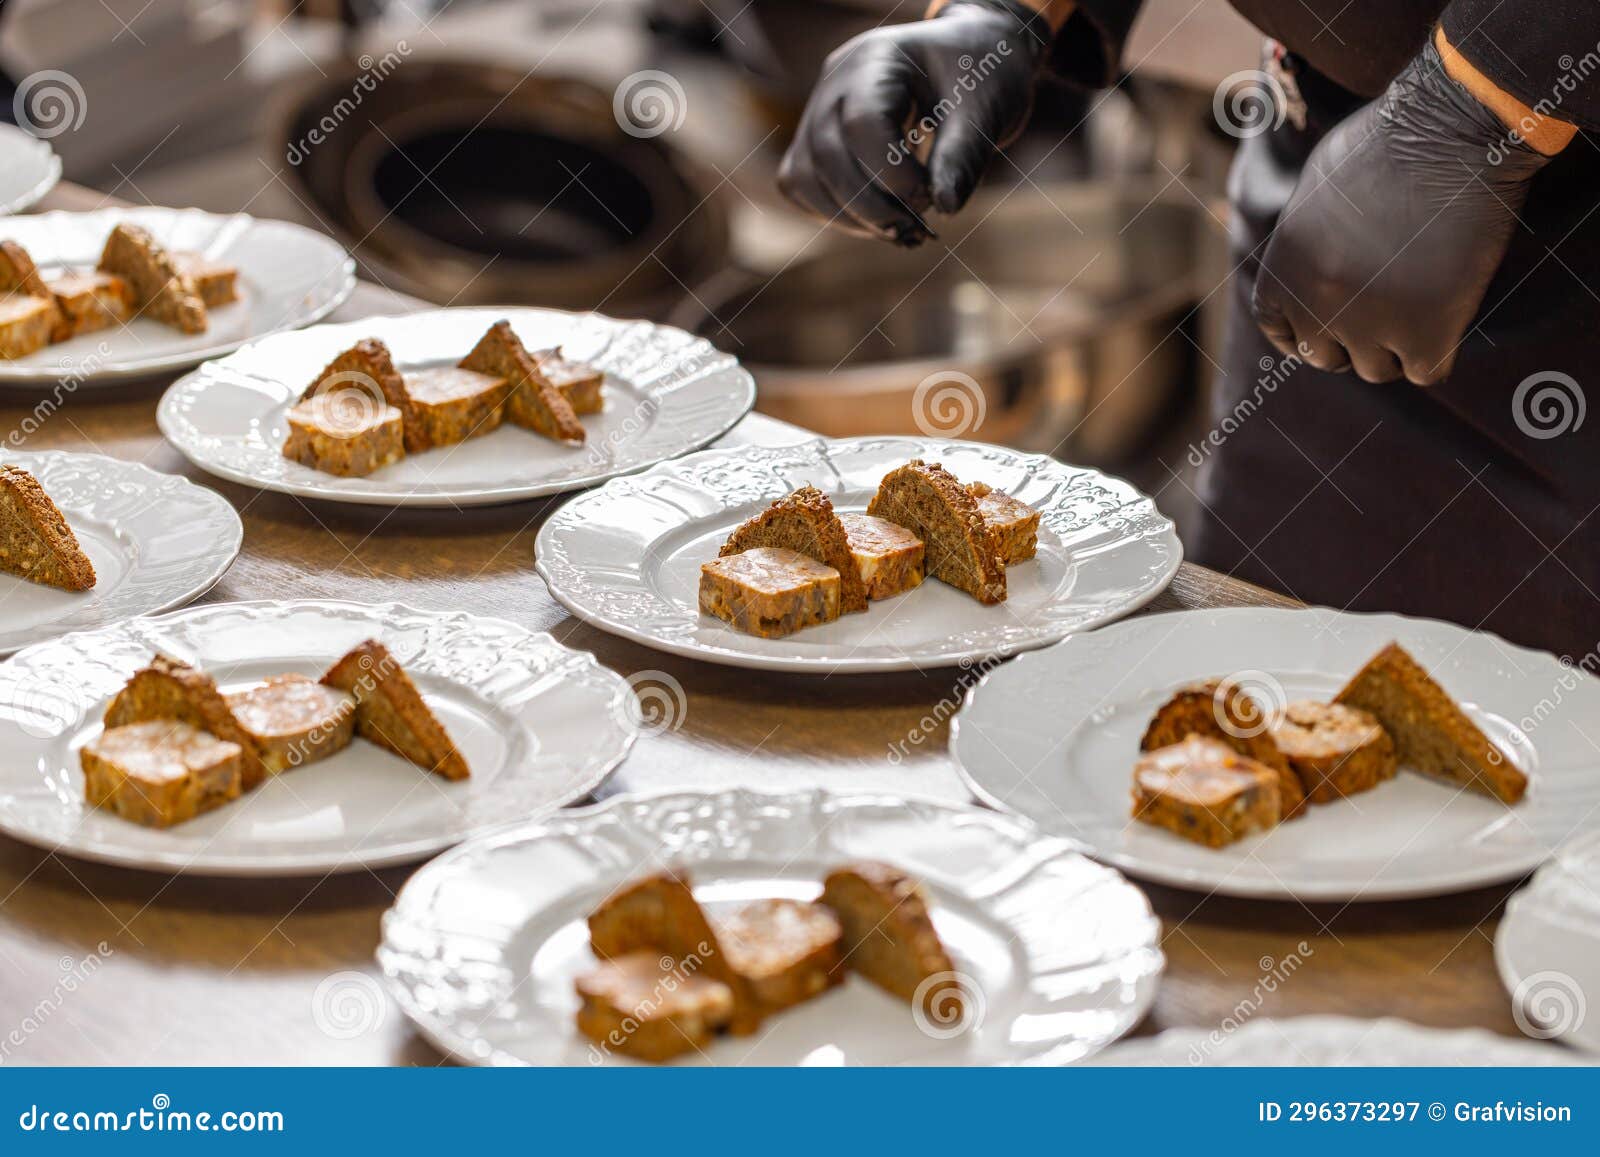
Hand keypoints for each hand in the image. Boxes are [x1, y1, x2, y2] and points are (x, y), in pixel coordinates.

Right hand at [777, 1, 1048, 243]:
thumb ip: (963, 156)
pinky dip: (835, 213)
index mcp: (877, 56)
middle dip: (871, 206)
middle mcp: (836, 80)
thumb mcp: (983, 109)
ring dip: (849, 216)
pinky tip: (877, 220)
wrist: (966, 62)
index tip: (931, 199)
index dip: (892, 174)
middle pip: (826, 155)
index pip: (863, 123)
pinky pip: (802, 186)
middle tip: (916, 228)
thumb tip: (946, 208)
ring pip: (804, 177)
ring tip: (898, 230)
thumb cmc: (978, 77)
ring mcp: (817, 109)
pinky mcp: (814, 139)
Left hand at [1251, 40, 1553, 384]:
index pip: (1279, 329)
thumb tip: (1304, 275)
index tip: (1327, 330)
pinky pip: (1427, 372)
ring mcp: (1369, 323)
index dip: (1302, 335)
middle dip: (1352, 341)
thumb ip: (1302, 243)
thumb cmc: (1386, 143)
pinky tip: (1448, 319)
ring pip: (1377, 369)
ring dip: (1397, 347)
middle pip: (1326, 357)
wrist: (1451, 130)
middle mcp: (1316, 304)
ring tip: (1421, 304)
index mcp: (1283, 270)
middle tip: (1384, 314)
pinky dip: (1438, 354)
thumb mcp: (1315, 187)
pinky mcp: (1426, 332)